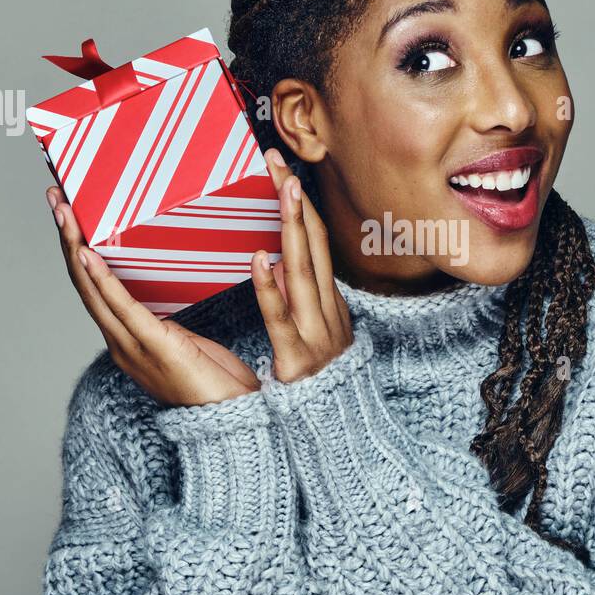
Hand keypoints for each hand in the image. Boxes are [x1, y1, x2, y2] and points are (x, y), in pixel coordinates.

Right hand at [47, 185, 259, 406]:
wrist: (233, 423)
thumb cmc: (218, 384)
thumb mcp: (189, 340)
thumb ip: (171, 318)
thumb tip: (168, 286)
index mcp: (129, 338)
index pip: (95, 287)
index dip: (78, 250)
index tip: (69, 213)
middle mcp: (122, 341)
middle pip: (84, 282)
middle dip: (67, 238)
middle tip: (54, 197)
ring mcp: (134, 346)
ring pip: (95, 290)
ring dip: (75, 248)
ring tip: (64, 213)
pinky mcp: (155, 346)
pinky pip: (122, 307)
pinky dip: (101, 279)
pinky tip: (87, 254)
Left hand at [252, 150, 352, 382]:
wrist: (334, 432)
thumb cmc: (318, 384)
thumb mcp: (314, 332)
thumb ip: (297, 297)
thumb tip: (276, 260)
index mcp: (329, 303)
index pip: (316, 243)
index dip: (301, 205)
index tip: (283, 170)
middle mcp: (327, 311)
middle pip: (312, 246)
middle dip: (296, 202)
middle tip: (278, 162)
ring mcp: (315, 333)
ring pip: (304, 272)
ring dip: (292, 228)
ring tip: (282, 190)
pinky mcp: (295, 359)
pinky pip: (281, 317)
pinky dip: (271, 286)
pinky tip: (259, 259)